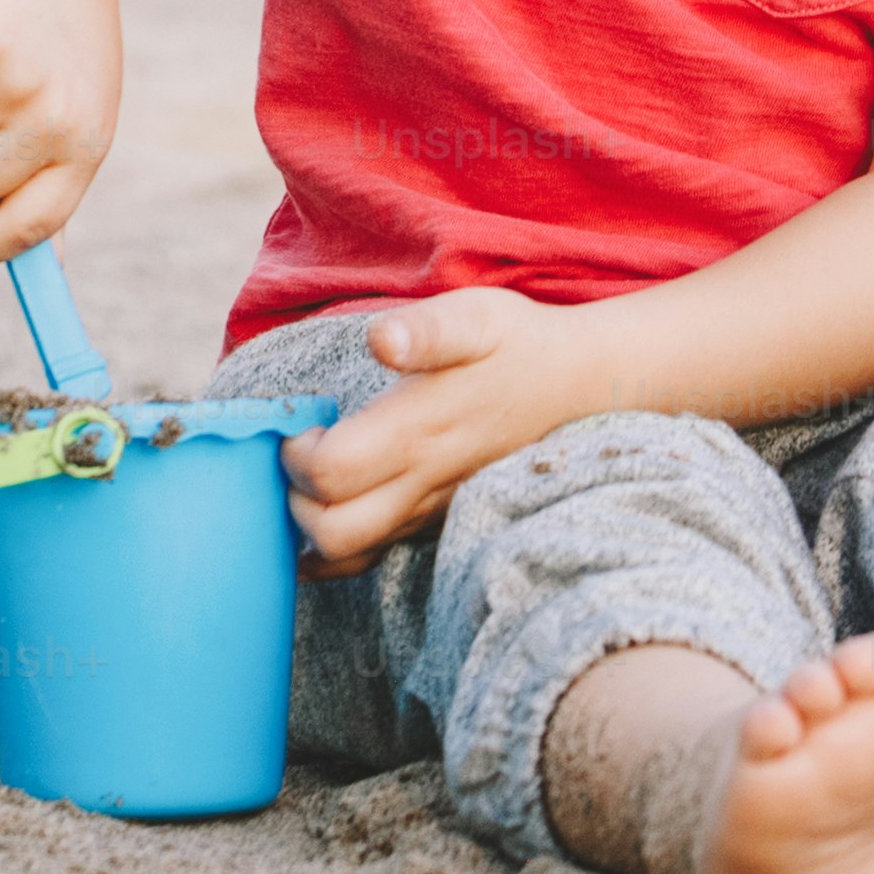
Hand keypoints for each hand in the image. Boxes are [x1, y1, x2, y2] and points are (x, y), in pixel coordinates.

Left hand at [279, 289, 599, 567]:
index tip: (298, 422)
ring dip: (309, 528)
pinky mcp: (437, 522)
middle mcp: (422, 484)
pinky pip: (375, 555)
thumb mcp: (477, 317)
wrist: (581, 386)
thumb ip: (426, 329)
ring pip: (351, 554)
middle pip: (331, 530)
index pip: (330, 472)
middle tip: (294, 457)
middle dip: (292, 499)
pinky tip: (322, 513)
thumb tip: (381, 339)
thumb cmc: (519, 345)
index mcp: (419, 432)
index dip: (294, 453)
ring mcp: (431, 511)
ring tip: (304, 483)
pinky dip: (335, 548)